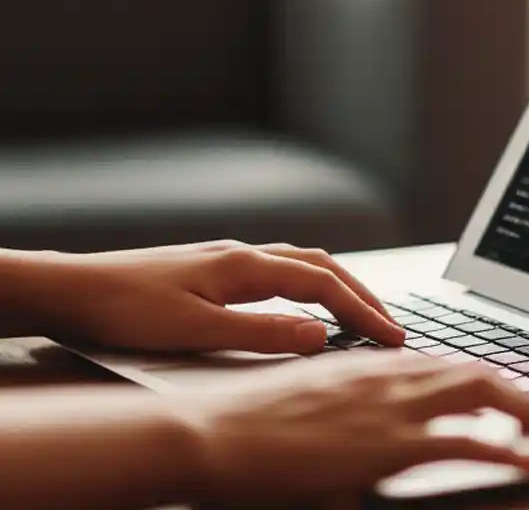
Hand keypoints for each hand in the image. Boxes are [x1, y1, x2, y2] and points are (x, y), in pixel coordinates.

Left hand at [30, 240, 403, 352]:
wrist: (73, 289)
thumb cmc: (126, 310)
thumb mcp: (197, 331)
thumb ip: (263, 334)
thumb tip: (319, 336)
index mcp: (246, 266)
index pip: (324, 285)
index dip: (363, 311)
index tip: (392, 337)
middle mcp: (243, 254)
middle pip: (323, 267)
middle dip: (363, 296)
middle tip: (392, 327)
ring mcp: (229, 259)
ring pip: (303, 264)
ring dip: (339, 287)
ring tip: (362, 315)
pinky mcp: (214, 269)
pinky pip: (281, 270)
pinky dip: (311, 285)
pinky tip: (306, 303)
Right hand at [189, 352, 528, 505]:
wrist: (208, 432)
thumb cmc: (247, 426)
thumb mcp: (312, 408)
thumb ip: (354, 414)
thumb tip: (380, 439)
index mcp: (373, 365)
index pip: (450, 364)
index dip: (492, 384)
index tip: (517, 403)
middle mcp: (391, 375)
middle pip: (480, 373)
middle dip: (527, 399)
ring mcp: (392, 407)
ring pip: (486, 395)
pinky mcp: (388, 444)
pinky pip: (468, 441)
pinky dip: (510, 448)